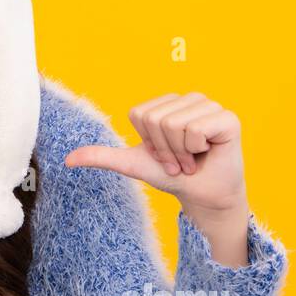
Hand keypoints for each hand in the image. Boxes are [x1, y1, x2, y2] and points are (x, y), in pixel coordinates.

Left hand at [64, 92, 248, 223]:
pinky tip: (207, 154)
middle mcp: (188, 99)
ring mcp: (209, 106)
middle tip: (180, 160)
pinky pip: (198, 129)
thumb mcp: (132, 164)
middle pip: (157, 119)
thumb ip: (103, 156)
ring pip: (176, 124)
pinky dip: (198, 149)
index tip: (163, 155)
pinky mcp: (228, 118)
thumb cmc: (172, 176)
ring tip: (192, 159)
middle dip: (165, 149)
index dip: (148, 141)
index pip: (140, 114)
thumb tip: (68, 159)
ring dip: (181, 152)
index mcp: (166, 104)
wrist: (202, 195)